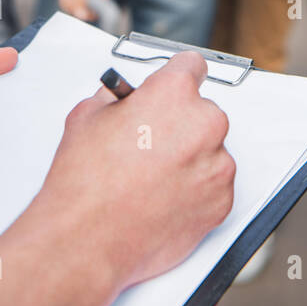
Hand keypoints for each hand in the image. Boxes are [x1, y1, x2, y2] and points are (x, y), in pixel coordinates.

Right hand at [0, 51, 234, 305]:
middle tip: (149, 142)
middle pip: (202, 111)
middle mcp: (204, 125)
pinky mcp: (221, 202)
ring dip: (189, 158)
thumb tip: (128, 97)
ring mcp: (217, 166)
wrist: (86, 239)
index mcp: (174, 94)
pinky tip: (161, 196)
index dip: (175, 78)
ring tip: (151, 177)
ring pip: (210, 150)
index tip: (171, 88)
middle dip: (179, 122)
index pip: (191, 66)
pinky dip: (195, 189)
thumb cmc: (85, 183)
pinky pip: (214, 185)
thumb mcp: (87, 115)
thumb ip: (118, 97)